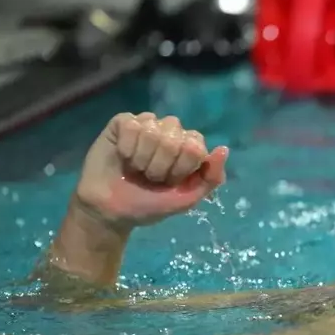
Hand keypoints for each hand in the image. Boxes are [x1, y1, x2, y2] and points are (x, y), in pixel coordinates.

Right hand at [73, 112, 228, 229]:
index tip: (170, 183)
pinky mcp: (123, 122)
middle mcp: (171, 131)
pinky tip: (122, 156)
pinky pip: (130, 125)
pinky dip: (126, 148)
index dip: (180, 169)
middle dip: (160, 166)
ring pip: (151, 130)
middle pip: (174, 138)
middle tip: (150, 178)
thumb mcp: (186, 199)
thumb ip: (210, 177)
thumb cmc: (149, 204)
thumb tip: (223, 149)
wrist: (111, 212)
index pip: (195, 146)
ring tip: (135, 169)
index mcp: (190, 146)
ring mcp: (147, 124)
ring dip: (142, 158)